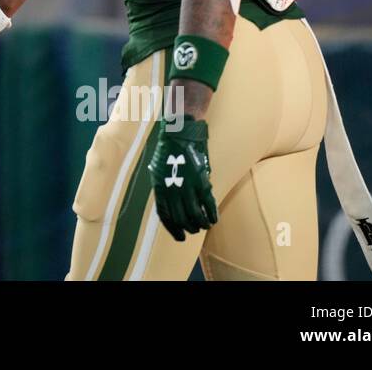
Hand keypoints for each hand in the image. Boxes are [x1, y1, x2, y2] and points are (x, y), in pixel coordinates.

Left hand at [147, 117, 217, 240]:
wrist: (180, 133)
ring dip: (200, 224)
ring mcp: (187, 186)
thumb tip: (168, 202)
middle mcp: (172, 189)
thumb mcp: (157, 169)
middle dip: (187, 228)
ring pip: (195, 214)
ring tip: (204, 226)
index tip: (179, 237)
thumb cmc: (167, 150)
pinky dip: (211, 214)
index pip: (165, 215)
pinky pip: (207, 203)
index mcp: (159, 187)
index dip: (172, 228)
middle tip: (193, 231)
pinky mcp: (201, 181)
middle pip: (180, 217)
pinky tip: (213, 220)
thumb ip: (162, 186)